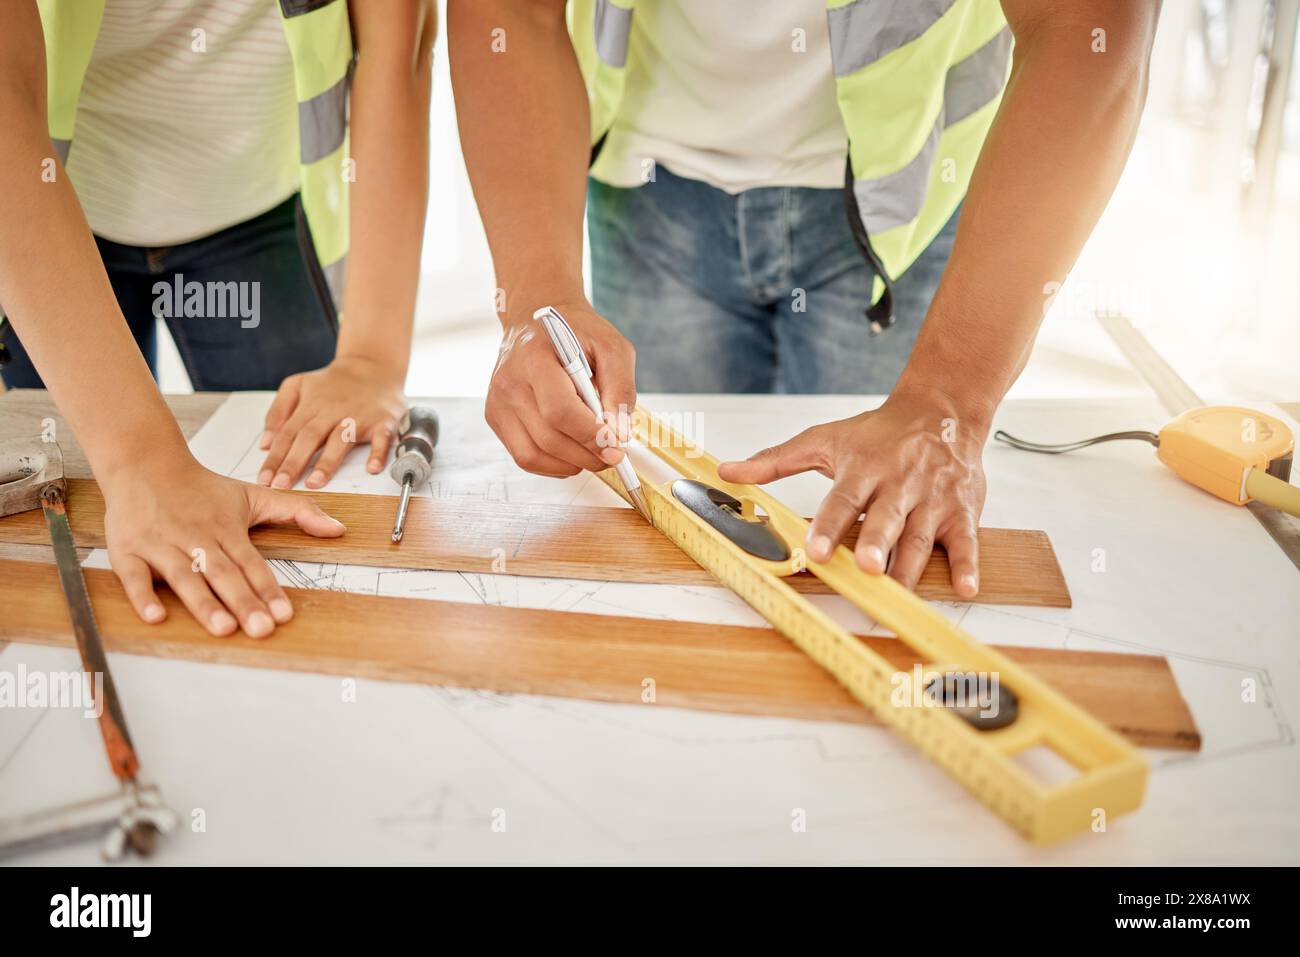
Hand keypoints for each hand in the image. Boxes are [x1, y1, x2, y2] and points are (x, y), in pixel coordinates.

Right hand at [103, 460, 345, 637]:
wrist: (144, 462)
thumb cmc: (201, 488)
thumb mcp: (253, 494)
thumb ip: (297, 510)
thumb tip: (339, 528)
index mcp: (226, 529)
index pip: (252, 564)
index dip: (268, 589)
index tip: (284, 614)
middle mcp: (196, 537)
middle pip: (223, 573)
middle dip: (244, 602)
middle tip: (262, 629)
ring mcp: (160, 544)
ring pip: (184, 576)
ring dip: (203, 602)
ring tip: (223, 627)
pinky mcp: (128, 549)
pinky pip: (133, 575)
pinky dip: (143, 596)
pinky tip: (157, 617)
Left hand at [257, 355, 407, 488]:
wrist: (373, 365)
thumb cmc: (334, 381)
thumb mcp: (298, 384)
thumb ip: (278, 411)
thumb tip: (266, 444)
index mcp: (311, 405)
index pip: (288, 433)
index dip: (275, 457)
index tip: (265, 479)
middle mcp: (333, 412)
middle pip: (309, 438)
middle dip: (294, 462)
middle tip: (281, 485)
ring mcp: (359, 417)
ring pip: (341, 440)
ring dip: (327, 462)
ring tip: (314, 483)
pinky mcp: (382, 422)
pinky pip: (381, 439)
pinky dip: (378, 454)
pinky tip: (371, 469)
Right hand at [486, 297, 635, 476]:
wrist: (535, 317)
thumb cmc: (575, 331)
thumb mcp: (611, 347)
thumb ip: (621, 388)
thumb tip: (619, 432)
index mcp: (534, 357)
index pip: (559, 410)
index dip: (590, 435)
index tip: (616, 446)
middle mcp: (509, 382)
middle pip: (548, 437)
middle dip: (587, 455)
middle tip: (613, 455)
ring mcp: (498, 402)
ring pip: (533, 455)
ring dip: (571, 464)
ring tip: (594, 455)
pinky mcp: (496, 417)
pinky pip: (524, 456)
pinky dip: (553, 464)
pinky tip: (573, 452)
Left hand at [717, 392, 987, 596]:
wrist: (941, 409)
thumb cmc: (878, 432)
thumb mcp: (824, 439)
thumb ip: (775, 460)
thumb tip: (727, 472)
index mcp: (864, 470)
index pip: (843, 501)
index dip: (828, 526)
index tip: (813, 550)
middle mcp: (899, 486)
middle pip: (885, 520)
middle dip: (876, 544)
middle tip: (865, 568)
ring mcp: (932, 501)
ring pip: (921, 537)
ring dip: (911, 564)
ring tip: (898, 589)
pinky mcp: (962, 512)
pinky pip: (967, 541)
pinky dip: (968, 565)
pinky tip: (965, 588)